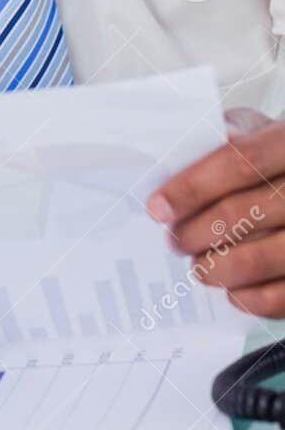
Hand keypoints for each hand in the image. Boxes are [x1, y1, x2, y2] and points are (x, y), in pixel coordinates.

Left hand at [146, 108, 284, 317]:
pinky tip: (233, 290)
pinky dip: (247, 297)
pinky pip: (279, 296)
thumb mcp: (259, 132)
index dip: (192, 187)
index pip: (239, 162)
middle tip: (175, 241)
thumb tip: (173, 160)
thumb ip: (225, 136)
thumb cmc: (279, 159)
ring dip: (214, 268)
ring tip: (200, 267)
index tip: (158, 208)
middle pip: (240, 213)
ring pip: (256, 260)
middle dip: (194, 232)